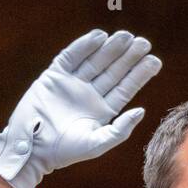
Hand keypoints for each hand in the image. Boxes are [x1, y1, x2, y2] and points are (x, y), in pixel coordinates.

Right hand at [0, 29, 162, 187]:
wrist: (32, 148)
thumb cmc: (65, 151)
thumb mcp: (96, 144)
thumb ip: (120, 130)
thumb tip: (141, 111)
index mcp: (103, 110)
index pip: (125, 88)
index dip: (139, 74)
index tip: (154, 60)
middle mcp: (90, 94)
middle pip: (114, 71)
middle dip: (128, 57)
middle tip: (144, 42)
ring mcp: (73, 83)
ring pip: (96, 61)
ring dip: (110, 48)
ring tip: (126, 36)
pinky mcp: (55, 75)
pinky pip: (72, 57)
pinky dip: (84, 46)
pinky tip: (99, 36)